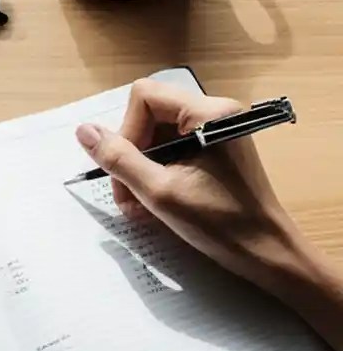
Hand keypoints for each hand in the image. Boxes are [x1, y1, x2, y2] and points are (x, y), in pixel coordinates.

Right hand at [74, 79, 313, 297]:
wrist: (267, 253)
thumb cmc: (219, 223)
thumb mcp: (159, 192)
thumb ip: (119, 159)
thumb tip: (84, 131)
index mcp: (208, 114)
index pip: (145, 97)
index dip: (126, 130)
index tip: (126, 169)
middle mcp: (216, 112)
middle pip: (150, 114)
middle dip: (132, 153)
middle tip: (127, 195)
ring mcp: (219, 129)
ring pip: (159, 133)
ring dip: (142, 166)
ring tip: (140, 204)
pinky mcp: (219, 148)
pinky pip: (175, 146)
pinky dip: (159, 170)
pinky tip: (157, 199)